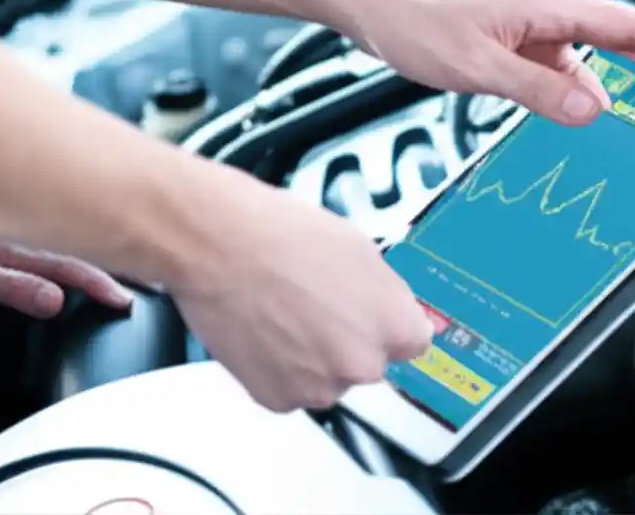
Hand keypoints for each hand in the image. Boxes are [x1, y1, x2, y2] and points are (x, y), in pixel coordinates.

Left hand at [0, 218, 132, 317]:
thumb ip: (12, 289)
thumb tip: (54, 301)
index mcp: (30, 251)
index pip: (82, 269)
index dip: (108, 286)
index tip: (129, 302)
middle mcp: (38, 240)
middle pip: (94, 250)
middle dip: (128, 262)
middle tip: (159, 277)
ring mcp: (35, 237)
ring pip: (84, 242)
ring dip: (111, 253)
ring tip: (141, 266)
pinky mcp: (28, 235)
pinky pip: (70, 240)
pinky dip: (92, 246)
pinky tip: (100, 253)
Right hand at [169, 185, 431, 411]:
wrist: (219, 246)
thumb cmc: (284, 236)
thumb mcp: (361, 249)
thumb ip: (386, 293)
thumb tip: (397, 311)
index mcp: (394, 326)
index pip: (415, 342)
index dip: (388, 324)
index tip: (372, 314)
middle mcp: (363, 365)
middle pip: (369, 363)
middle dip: (350, 341)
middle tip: (317, 306)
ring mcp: (319, 387)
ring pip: (328, 378)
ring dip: (314, 358)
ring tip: (284, 314)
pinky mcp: (277, 399)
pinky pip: (291, 389)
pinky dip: (280, 369)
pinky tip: (266, 332)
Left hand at [339, 0, 634, 125]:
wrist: (368, 2)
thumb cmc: (412, 18)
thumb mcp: (476, 66)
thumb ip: (537, 91)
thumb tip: (595, 109)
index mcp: (548, 10)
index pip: (633, 32)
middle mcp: (547, 17)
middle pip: (629, 42)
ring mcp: (532, 32)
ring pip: (596, 60)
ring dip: (633, 84)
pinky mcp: (513, 47)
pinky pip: (562, 72)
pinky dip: (585, 92)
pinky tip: (589, 112)